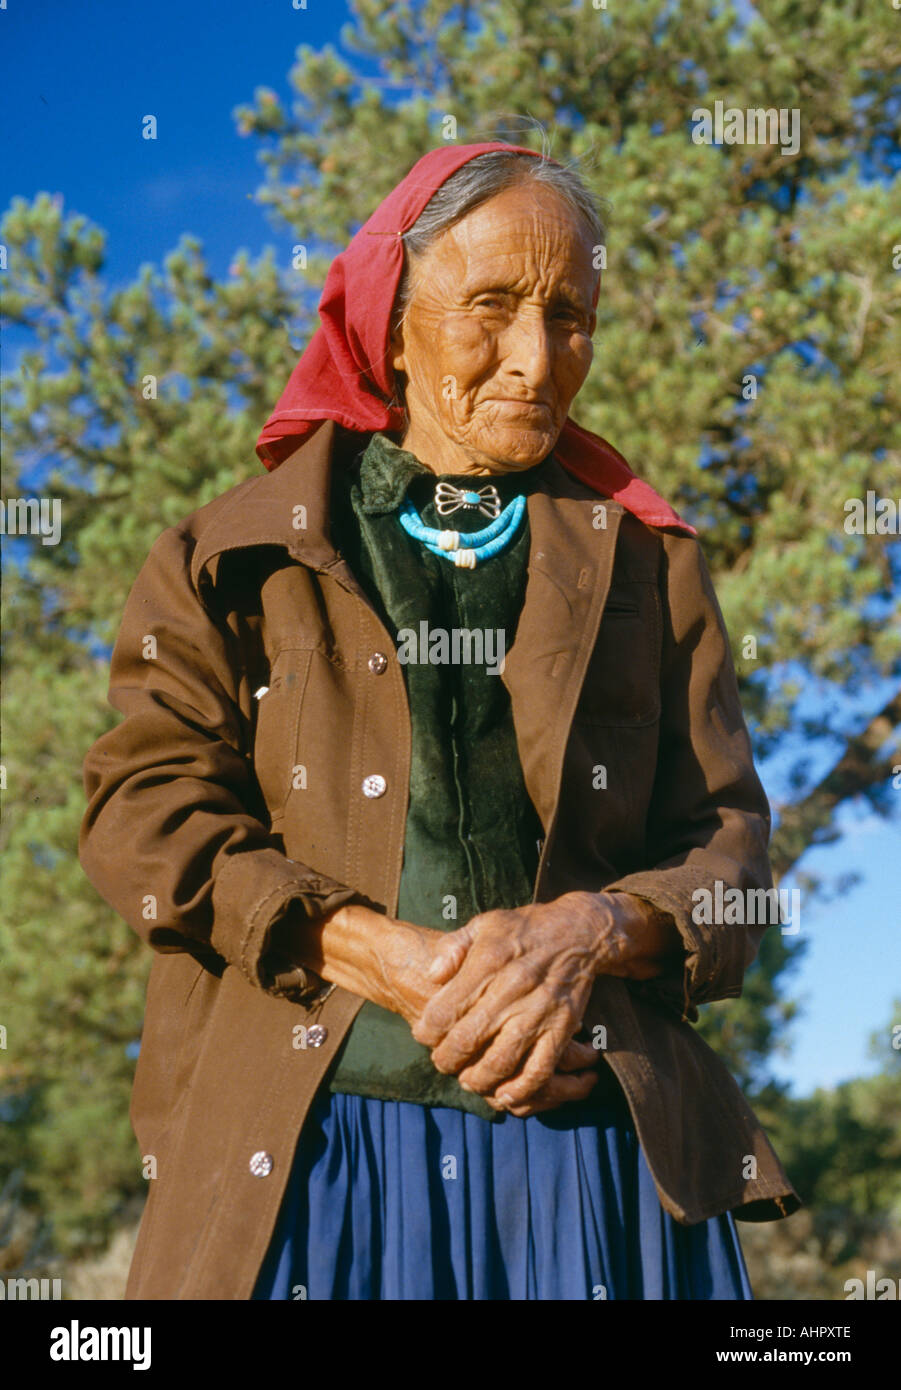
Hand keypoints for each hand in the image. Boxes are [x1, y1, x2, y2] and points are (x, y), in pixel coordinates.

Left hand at [411, 891, 679, 1110]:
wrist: (579, 931)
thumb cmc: (524, 929)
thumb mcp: (484, 924)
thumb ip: (453, 947)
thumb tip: (431, 976)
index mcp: (488, 961)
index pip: (444, 1009)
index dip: (426, 1030)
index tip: (423, 1035)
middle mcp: (512, 988)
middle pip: (467, 1040)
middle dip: (446, 1060)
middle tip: (442, 1062)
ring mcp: (538, 1011)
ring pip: (500, 1062)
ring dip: (477, 1080)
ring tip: (468, 1079)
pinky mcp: (561, 1028)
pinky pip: (539, 1070)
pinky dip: (520, 1090)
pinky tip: (505, 1094)